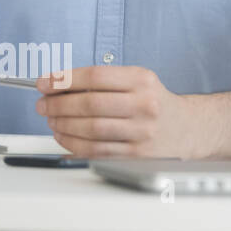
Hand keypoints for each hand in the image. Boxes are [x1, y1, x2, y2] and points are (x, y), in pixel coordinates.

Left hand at [36, 65, 194, 157]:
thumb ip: (103, 82)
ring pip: (90, 129)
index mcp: (143, 81)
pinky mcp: (136, 154)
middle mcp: (145, 105)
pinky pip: (95, 150)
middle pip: (90, 104)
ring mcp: (141, 131)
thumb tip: (58, 87)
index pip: (96, 76)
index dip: (64, 79)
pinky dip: (72, 143)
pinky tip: (64, 136)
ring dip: (62, 125)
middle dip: (57, 104)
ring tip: (52, 119)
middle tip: (43, 104)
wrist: (187, 128)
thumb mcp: (138, 82)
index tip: (45, 82)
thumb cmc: (155, 103)